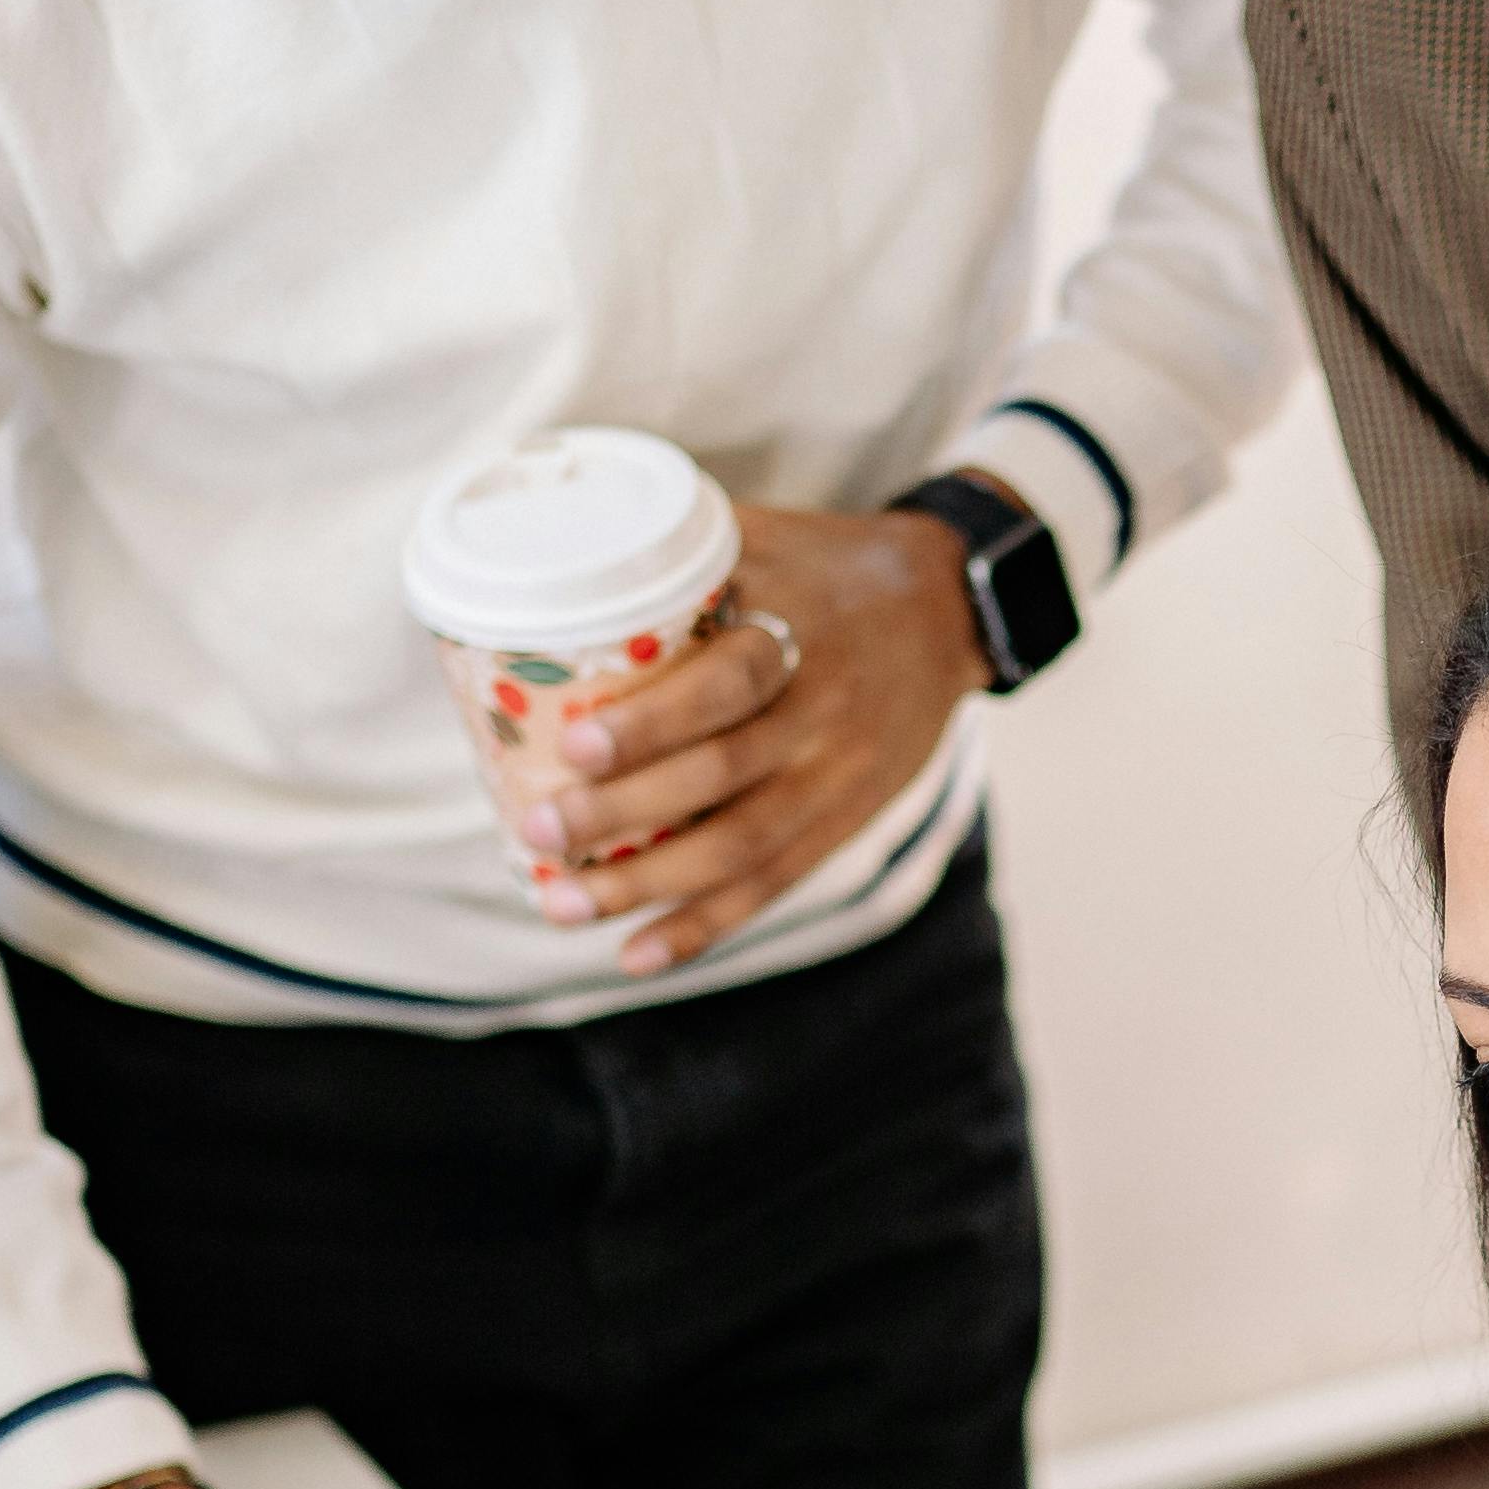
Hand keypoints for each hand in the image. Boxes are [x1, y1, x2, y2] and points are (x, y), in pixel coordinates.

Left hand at [517, 502, 988, 974]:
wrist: (948, 610)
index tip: (578, 746)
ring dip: (648, 886)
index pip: (730, 684)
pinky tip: (639, 953)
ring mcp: (838, 775)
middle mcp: (824, 710)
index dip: (655, 722)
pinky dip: (704, 925)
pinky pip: (774, 884)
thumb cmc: (826, 566)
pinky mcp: (844, 821)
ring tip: (562, 903)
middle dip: (625, 815)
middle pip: (724, 777)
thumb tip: (550, 547)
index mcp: (801, 629)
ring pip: (742, 846)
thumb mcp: (764, 535)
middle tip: (540, 830)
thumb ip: (677, 549)